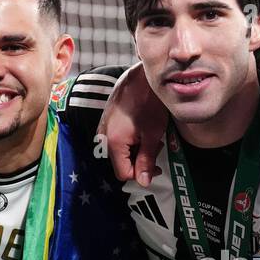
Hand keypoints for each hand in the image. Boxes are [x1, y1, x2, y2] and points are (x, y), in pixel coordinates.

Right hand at [98, 63, 166, 187]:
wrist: (142, 76)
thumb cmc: (149, 102)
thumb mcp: (152, 135)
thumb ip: (147, 161)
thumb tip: (144, 183)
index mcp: (114, 142)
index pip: (123, 173)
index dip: (140, 174)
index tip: (155, 167)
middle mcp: (103, 136)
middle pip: (120, 163)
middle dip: (139, 161)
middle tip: (156, 149)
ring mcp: (104, 127)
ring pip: (120, 152)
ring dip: (136, 151)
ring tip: (151, 138)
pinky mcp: (107, 120)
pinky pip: (117, 139)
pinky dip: (131, 140)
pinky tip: (143, 131)